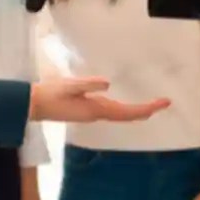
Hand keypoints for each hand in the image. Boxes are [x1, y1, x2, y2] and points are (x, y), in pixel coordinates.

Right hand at [28, 76, 169, 122]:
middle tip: (164, 102)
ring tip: (152, 105)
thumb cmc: (51, 94)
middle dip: (147, 110)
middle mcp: (98, 114)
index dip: (147, 108)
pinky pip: (114, 112)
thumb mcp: (69, 86)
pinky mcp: (89, 110)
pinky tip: (127, 106)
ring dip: (138, 111)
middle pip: (129, 116)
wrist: (34, 105)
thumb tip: (108, 83)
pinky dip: (127, 110)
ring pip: (123, 115)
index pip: (129, 112)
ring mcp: (94, 113)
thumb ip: (88, 84)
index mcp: (97, 109)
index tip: (163, 102)